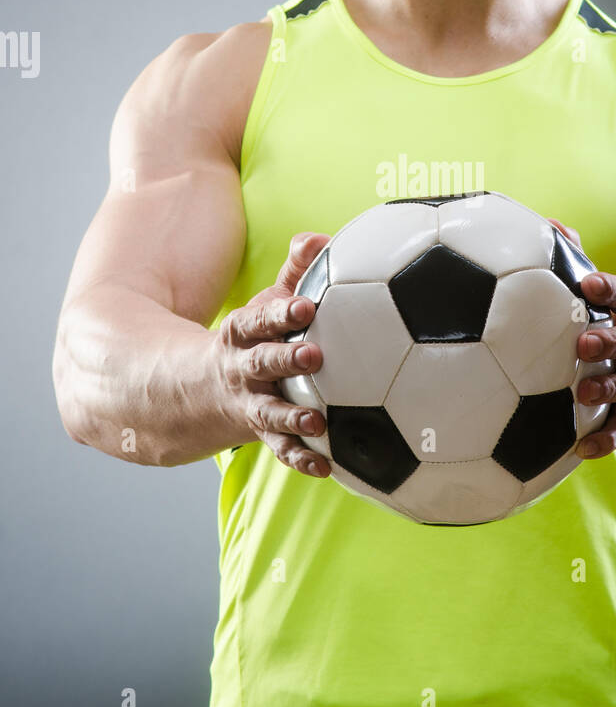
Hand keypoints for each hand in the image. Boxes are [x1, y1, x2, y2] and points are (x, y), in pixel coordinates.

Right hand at [213, 231, 331, 476]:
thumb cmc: (252, 339)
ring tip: (316, 421)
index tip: (306, 306)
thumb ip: (295, 273)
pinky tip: (326, 466)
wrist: (197, 389)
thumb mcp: (264, 305)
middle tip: (314, 355)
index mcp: (242, 333)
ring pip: (269, 411)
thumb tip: (320, 240)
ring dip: (292, 417)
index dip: (280, 313)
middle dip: (286, 360)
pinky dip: (301, 458)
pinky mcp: (262, 432)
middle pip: (261, 363)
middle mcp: (242, 369)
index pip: (258, 320)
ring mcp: (250, 403)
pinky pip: (280, 448)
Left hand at [548, 219, 615, 459]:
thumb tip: (550, 225)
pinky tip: (581, 448)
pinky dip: (606, 439)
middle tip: (583, 342)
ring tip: (585, 392)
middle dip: (612, 340)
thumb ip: (582, 264)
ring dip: (610, 387)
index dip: (612, 289)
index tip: (588, 282)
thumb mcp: (613, 301)